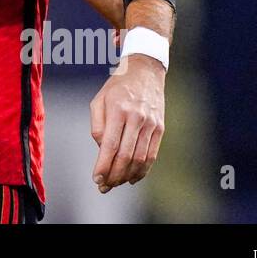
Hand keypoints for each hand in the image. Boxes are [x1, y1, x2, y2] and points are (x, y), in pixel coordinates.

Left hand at [89, 51, 164, 191]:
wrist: (145, 70)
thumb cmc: (117, 86)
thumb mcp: (99, 100)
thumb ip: (98, 126)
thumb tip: (103, 149)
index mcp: (118, 110)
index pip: (110, 145)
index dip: (103, 165)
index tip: (96, 178)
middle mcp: (137, 117)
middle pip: (126, 155)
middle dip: (114, 175)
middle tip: (104, 186)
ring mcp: (151, 124)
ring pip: (140, 158)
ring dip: (127, 175)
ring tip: (115, 183)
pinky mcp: (160, 128)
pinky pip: (152, 155)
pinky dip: (142, 170)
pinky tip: (132, 177)